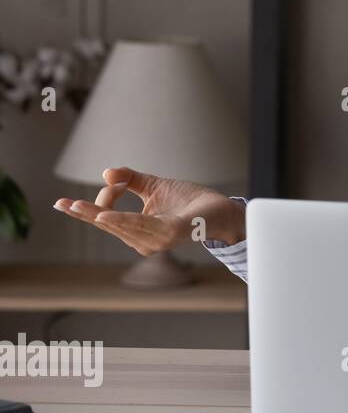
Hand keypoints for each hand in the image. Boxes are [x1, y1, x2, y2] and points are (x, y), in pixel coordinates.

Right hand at [53, 166, 245, 254]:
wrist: (221, 208)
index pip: (108, 217)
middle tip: (60, 203)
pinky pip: (142, 227)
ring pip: (121, 226)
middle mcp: (144, 240)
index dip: (101, 199)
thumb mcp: (152, 186)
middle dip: (84, 214)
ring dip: (100, 215)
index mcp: (138, 230)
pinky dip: (123, 221)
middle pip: (108, 225)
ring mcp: (157, 240)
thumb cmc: (188, 201)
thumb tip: (106, 172)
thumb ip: (128, 179)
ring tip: (77, 207)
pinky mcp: (171, 234)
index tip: (112, 179)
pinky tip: (106, 216)